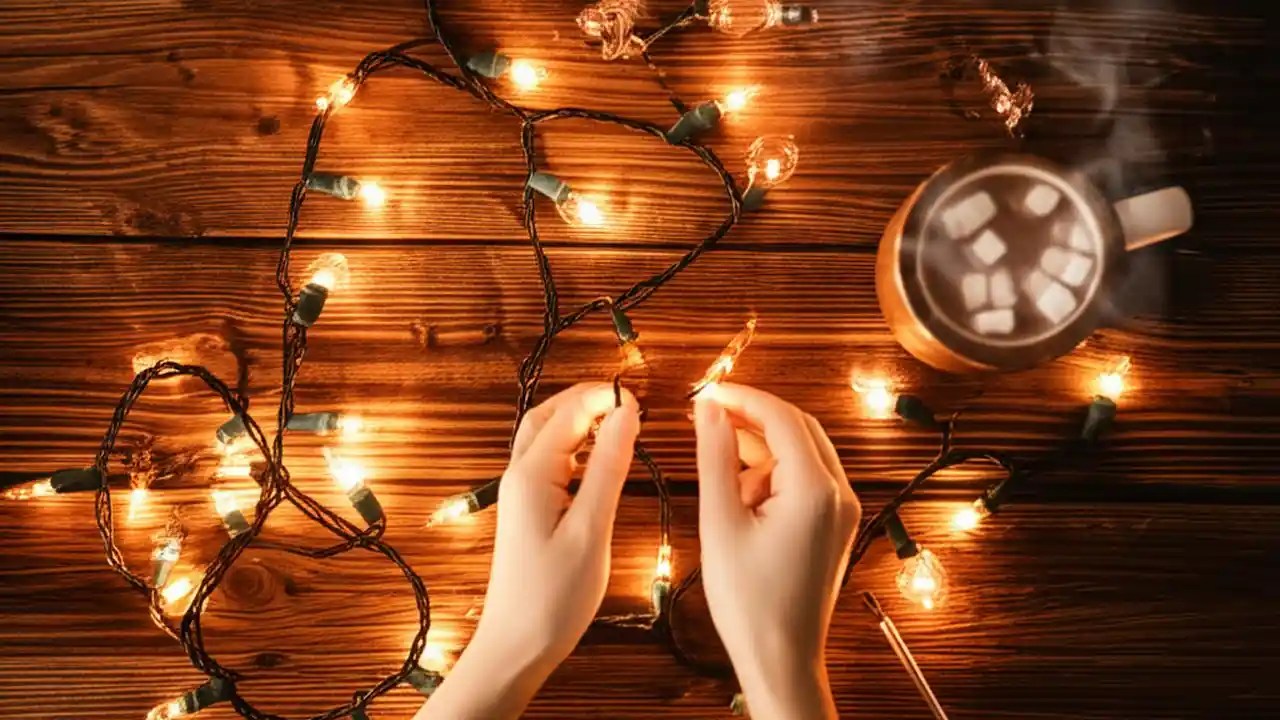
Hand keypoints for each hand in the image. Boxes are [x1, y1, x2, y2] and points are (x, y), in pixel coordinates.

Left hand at [418, 383, 639, 719]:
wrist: (515, 645)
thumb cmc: (552, 597)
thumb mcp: (590, 529)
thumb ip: (609, 467)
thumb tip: (626, 414)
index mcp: (531, 474)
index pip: (570, 412)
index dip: (606, 398)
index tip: (644, 400)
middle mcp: (519, 475)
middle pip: (550, 415)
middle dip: (587, 399)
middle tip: (629, 399)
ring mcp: (519, 493)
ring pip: (546, 436)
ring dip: (579, 420)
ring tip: (619, 420)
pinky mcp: (526, 510)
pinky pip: (548, 462)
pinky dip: (574, 447)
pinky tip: (599, 458)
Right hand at [694, 382, 858, 719]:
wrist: (780, 656)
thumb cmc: (750, 601)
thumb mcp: (720, 522)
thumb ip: (715, 457)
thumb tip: (708, 410)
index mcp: (815, 489)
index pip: (780, 417)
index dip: (740, 397)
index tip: (706, 391)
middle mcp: (839, 494)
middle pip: (797, 427)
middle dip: (752, 416)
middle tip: (709, 413)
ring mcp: (842, 510)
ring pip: (802, 452)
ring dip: (761, 448)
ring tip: (719, 469)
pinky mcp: (835, 525)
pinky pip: (806, 479)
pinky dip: (773, 475)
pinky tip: (740, 496)